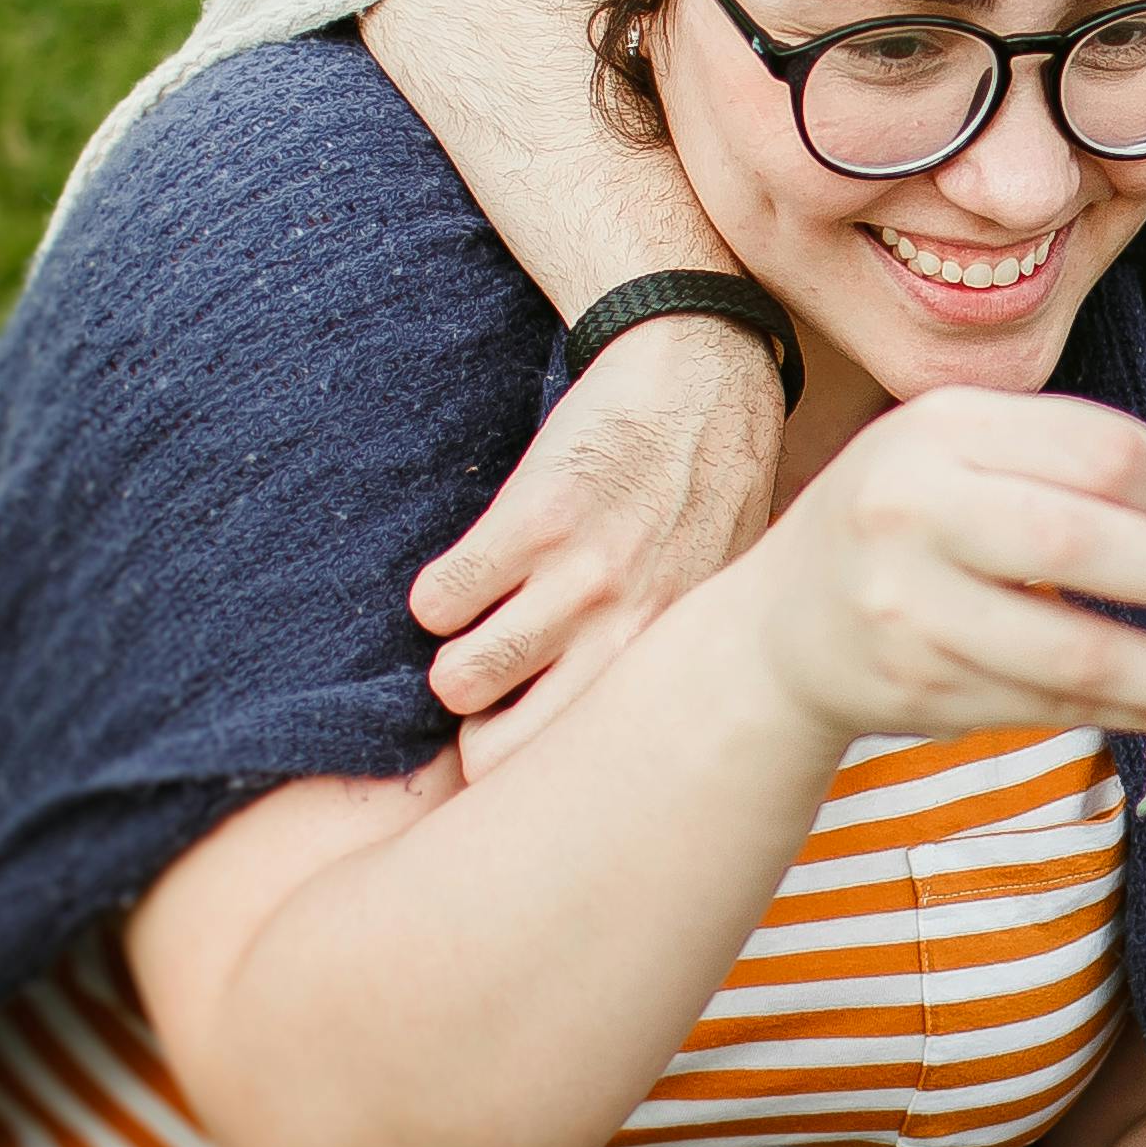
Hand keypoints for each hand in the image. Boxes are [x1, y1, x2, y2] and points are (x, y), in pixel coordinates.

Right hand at [414, 315, 785, 735]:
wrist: (700, 378)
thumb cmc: (706, 496)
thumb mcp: (710, 601)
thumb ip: (662, 671)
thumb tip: (618, 746)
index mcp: (670, 662)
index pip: (571, 769)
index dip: (528, 765)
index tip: (520, 732)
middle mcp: (628, 635)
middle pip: (495, 746)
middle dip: (481, 718)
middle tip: (497, 672)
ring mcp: (579, 580)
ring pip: (457, 677)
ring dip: (457, 651)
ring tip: (486, 614)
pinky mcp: (532, 523)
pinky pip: (435, 601)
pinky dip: (440, 590)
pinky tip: (478, 562)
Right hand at [745, 387, 1145, 744]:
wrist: (780, 633)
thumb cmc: (907, 525)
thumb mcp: (974, 454)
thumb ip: (1093, 448)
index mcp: (943, 425)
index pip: (1095, 447)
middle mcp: (913, 506)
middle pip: (1078, 539)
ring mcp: (906, 604)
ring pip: (1070, 647)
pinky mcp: (916, 687)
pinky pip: (1048, 705)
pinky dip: (1126, 713)